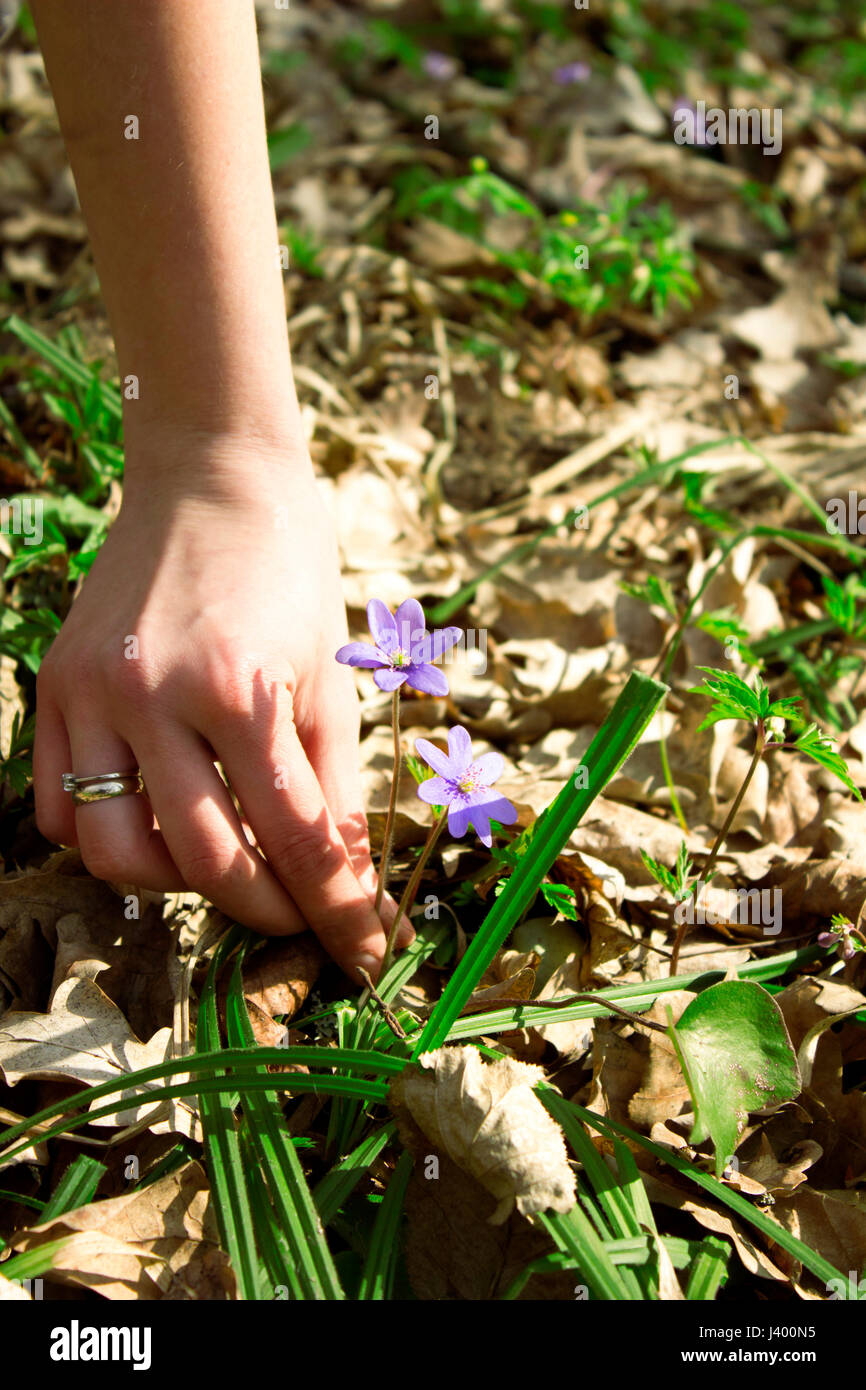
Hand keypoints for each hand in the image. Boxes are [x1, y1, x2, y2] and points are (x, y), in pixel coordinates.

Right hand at [33, 436, 407, 978]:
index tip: (363, 957)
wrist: (213, 479)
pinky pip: (59, 807)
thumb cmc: (291, 575)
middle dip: (265, 910)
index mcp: (241, 688)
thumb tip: (354, 890)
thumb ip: (335, 789)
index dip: (336, 912)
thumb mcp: (329, 679)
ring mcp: (92, 694)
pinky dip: (104, 840)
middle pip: (204, 861)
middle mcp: (154, 695)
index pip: (296, 837)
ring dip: (179, 884)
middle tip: (300, 912)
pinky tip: (154, 825)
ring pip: (116, 853)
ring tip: (226, 862)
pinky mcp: (53, 688)